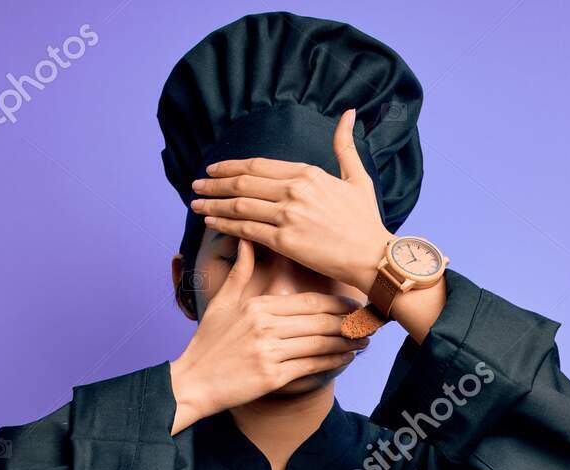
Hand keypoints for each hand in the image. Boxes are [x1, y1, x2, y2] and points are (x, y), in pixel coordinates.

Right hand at [168, 238, 367, 433]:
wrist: (192, 382)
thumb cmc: (208, 343)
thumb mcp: (222, 304)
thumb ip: (239, 273)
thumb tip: (244, 239)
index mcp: (258, 305)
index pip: (309, 301)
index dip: (337, 303)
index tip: (355, 304)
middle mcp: (266, 326)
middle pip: (321, 320)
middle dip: (350, 322)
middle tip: (370, 322)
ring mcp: (270, 351)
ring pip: (321, 343)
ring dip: (347, 343)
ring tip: (364, 341)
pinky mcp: (273, 376)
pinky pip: (312, 365)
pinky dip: (333, 362)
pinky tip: (346, 359)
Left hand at [190, 109, 392, 293]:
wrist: (374, 256)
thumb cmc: (367, 221)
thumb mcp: (357, 178)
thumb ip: (344, 146)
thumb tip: (348, 113)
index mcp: (308, 173)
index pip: (258, 165)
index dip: (231, 166)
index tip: (214, 169)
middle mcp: (295, 190)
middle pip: (243, 181)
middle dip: (214, 183)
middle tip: (195, 185)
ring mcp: (289, 215)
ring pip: (240, 204)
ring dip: (213, 203)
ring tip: (195, 204)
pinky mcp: (285, 241)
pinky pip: (246, 230)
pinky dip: (225, 224)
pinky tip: (211, 222)